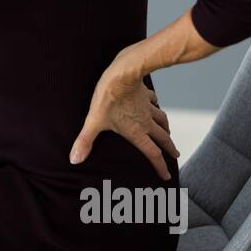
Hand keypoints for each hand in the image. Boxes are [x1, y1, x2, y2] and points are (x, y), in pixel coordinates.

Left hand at [69, 61, 178, 180]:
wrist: (122, 73)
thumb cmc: (108, 98)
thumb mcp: (93, 121)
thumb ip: (85, 141)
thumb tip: (74, 160)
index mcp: (136, 132)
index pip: (152, 153)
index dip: (160, 166)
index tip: (167, 176)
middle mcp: (146, 121)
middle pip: (162, 138)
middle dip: (170, 149)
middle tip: (175, 155)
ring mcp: (147, 107)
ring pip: (162, 120)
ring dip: (166, 128)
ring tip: (168, 133)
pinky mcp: (145, 94)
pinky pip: (154, 101)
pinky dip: (156, 105)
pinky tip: (155, 104)